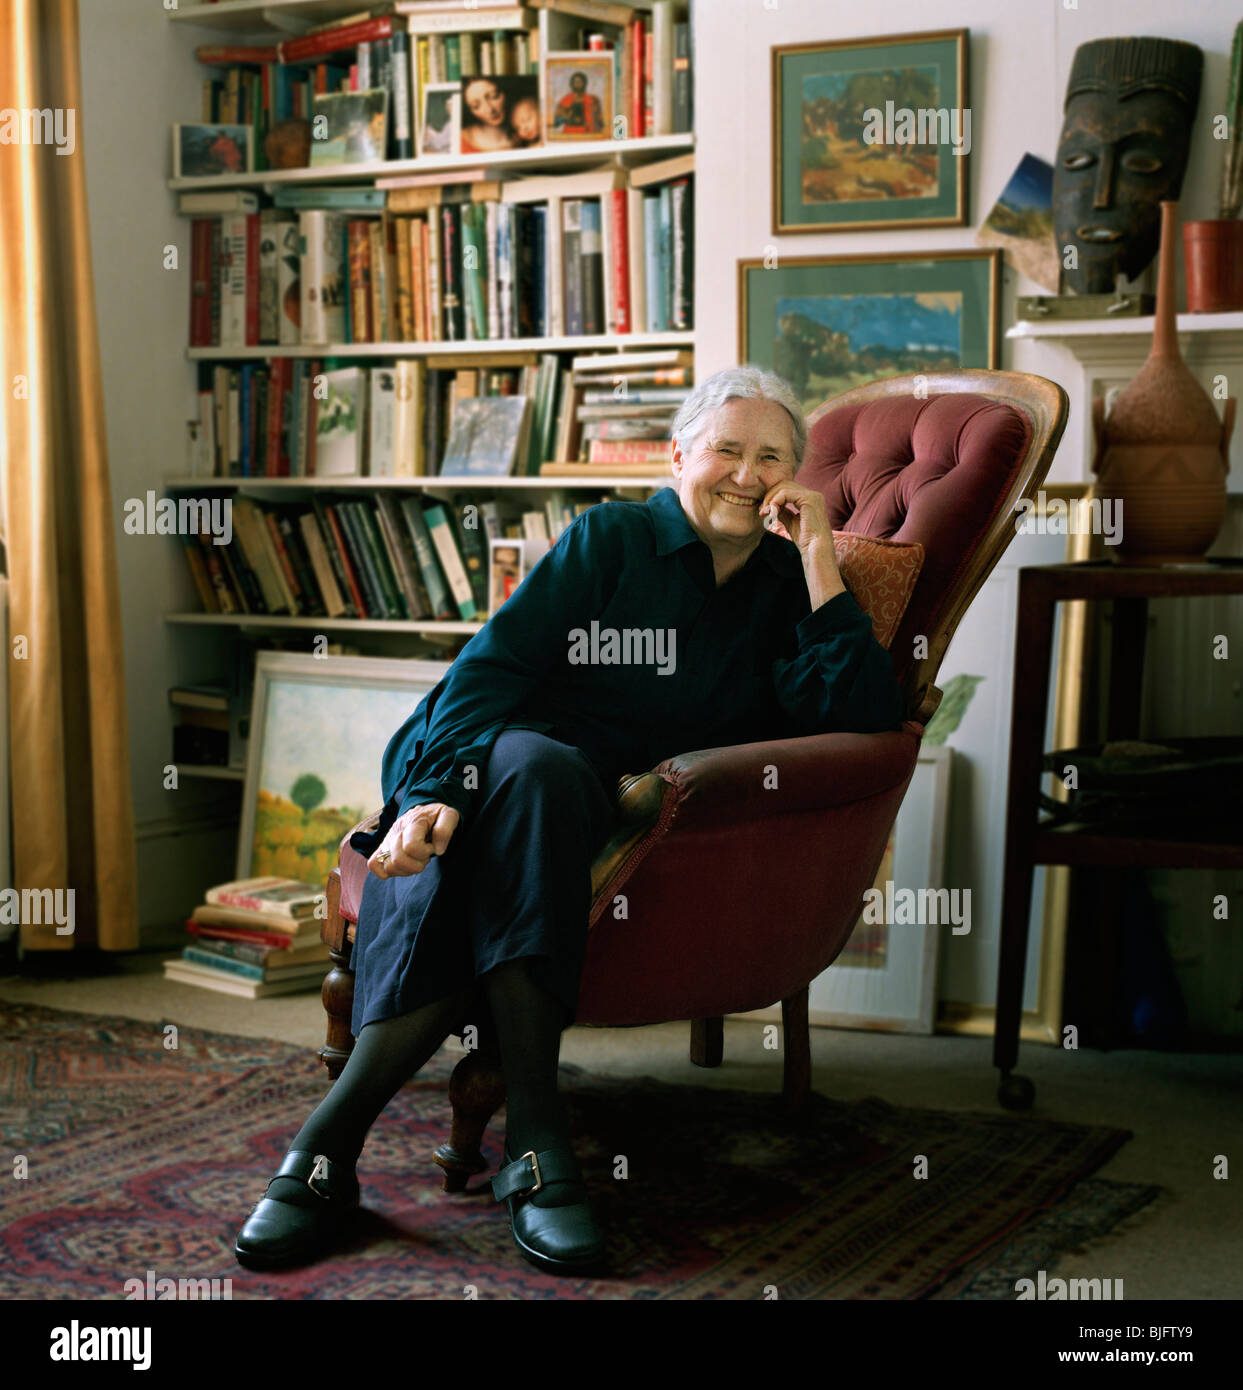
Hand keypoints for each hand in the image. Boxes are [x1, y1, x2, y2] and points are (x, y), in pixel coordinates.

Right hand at [368, 802, 459, 877]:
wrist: (423, 812)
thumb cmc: (436, 817)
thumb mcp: (448, 815)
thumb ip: (445, 830)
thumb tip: (438, 850)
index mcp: (412, 823)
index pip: (411, 847)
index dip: (425, 852)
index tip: (432, 847)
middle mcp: (395, 832)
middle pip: (398, 860)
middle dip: (418, 864)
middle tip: (425, 856)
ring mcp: (386, 841)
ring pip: (389, 867)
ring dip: (407, 869)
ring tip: (416, 859)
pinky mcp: (381, 849)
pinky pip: (375, 866)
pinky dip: (390, 871)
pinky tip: (403, 865)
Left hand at [760, 482, 844, 607]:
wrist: (816, 550)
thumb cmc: (806, 541)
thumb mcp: (791, 523)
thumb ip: (783, 512)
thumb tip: (771, 506)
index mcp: (810, 499)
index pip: (787, 489)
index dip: (773, 498)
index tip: (763, 512)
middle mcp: (813, 495)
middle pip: (784, 484)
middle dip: (770, 496)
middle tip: (762, 511)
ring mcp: (812, 496)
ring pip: (784, 487)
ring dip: (770, 499)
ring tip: (765, 513)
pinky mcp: (809, 499)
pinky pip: (785, 493)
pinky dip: (775, 501)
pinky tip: (771, 513)